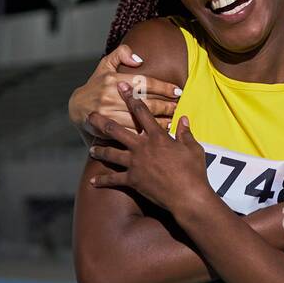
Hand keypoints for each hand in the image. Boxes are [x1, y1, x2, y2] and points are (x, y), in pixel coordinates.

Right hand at [69, 44, 181, 136]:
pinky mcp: (107, 127)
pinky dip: (146, 131)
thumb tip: (140, 59)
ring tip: (172, 118)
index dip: (163, 87)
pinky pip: (131, 130)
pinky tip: (158, 130)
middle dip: (165, 105)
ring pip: (140, 118)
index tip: (178, 91)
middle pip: (146, 102)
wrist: (76, 107)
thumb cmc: (96, 84)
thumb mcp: (106, 64)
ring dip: (159, 120)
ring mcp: (108, 113)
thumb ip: (122, 54)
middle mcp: (110, 96)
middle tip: (178, 106)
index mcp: (113, 80)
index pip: (144, 82)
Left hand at [87, 82, 207, 211]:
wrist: (187, 195)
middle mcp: (142, 147)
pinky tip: (92, 181)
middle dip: (102, 121)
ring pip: (111, 154)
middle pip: (117, 130)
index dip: (131, 97)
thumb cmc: (193, 171)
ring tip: (91, 148)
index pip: (142, 111)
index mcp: (157, 137)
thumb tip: (184, 119)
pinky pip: (114, 180)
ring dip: (100, 150)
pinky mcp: (133, 180)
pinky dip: (102, 181)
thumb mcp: (193, 148)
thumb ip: (185, 133)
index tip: (122, 87)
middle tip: (90, 115)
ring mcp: (135, 164)